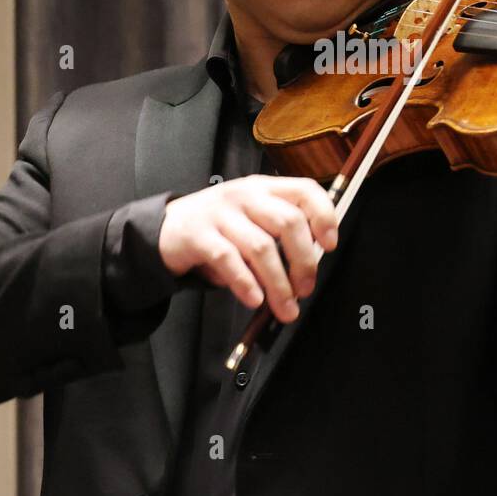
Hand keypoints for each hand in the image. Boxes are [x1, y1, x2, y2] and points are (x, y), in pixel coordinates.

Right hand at [158, 174, 338, 322]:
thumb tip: (309, 267)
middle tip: (305, 288)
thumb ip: (279, 232)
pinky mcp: (199, 235)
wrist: (166, 229)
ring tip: (285, 307)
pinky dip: (247, 284)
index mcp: (264, 189)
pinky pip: (229, 260)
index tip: (330, 245)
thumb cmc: (220, 227)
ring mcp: (220, 213)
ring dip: (278, 284)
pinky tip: (255, 300)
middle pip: (288, 222)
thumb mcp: (252, 217)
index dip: (324, 217)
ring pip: (261, 247)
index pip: (304, 191)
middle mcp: (245, 196)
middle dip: (303, 261)